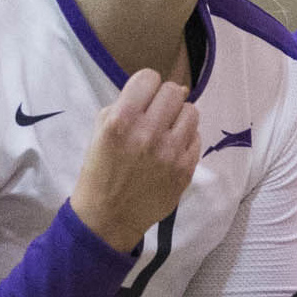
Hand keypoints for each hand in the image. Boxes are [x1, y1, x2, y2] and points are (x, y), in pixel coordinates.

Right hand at [68, 69, 199, 252]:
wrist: (107, 218)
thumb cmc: (100, 172)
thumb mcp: (99, 132)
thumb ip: (125, 106)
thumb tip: (161, 90)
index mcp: (121, 121)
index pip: (149, 78)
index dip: (146, 85)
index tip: (144, 97)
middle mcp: (147, 133)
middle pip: (173, 91)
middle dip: (164, 98)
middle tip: (157, 113)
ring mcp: (170, 152)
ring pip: (191, 111)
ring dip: (179, 117)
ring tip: (167, 130)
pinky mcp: (185, 169)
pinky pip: (196, 137)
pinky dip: (186, 139)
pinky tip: (172, 149)